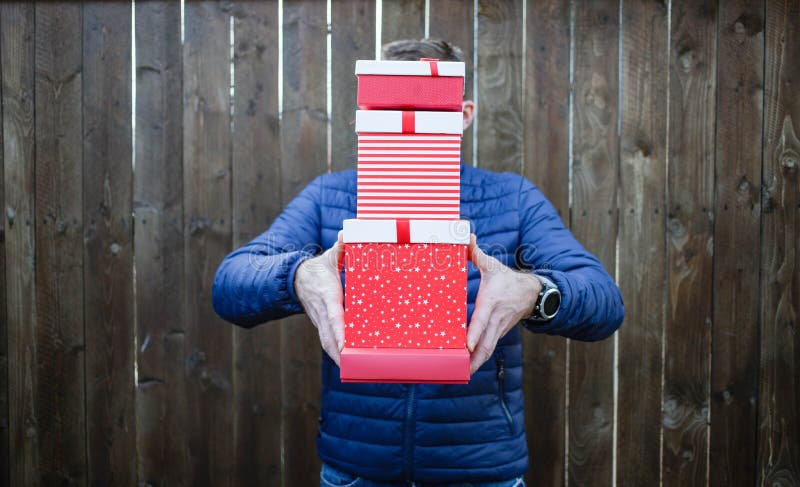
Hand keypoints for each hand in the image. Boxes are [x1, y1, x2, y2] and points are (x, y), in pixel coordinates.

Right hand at [294, 231, 345, 365]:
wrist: (295, 278)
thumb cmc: (318, 268)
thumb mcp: (329, 256)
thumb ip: (340, 246)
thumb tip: (348, 231)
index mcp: (327, 295)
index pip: (333, 315)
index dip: (339, 330)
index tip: (345, 345)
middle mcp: (321, 311)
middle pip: (329, 336)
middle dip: (338, 352)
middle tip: (351, 367)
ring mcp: (318, 320)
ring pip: (326, 342)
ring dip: (337, 357)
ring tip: (351, 371)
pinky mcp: (319, 324)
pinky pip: (326, 341)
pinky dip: (334, 353)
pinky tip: (346, 363)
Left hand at [467, 234, 541, 373]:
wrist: (533, 293)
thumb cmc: (507, 279)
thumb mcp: (492, 265)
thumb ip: (475, 253)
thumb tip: (465, 235)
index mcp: (492, 301)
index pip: (482, 319)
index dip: (475, 333)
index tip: (467, 345)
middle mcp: (496, 318)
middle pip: (486, 343)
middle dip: (474, 359)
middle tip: (460, 371)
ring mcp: (499, 329)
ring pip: (488, 350)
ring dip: (476, 364)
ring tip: (460, 375)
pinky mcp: (498, 334)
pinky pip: (488, 348)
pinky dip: (479, 359)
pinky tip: (467, 367)